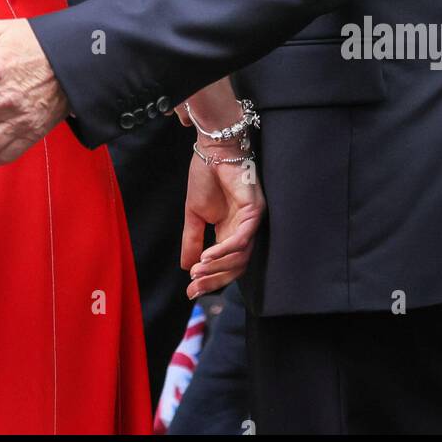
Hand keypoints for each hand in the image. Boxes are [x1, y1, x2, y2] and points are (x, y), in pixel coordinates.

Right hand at [181, 145, 265, 298]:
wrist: (212, 150)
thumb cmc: (205, 176)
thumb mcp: (194, 215)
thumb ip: (192, 240)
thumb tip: (186, 267)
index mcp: (229, 232)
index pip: (224, 265)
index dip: (209, 280)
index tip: (190, 292)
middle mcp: (243, 230)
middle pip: (235, 267)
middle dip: (213, 280)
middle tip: (193, 289)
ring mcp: (251, 221)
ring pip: (240, 256)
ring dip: (217, 267)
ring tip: (198, 271)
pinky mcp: (254, 210)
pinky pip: (242, 238)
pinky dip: (225, 250)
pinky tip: (208, 256)